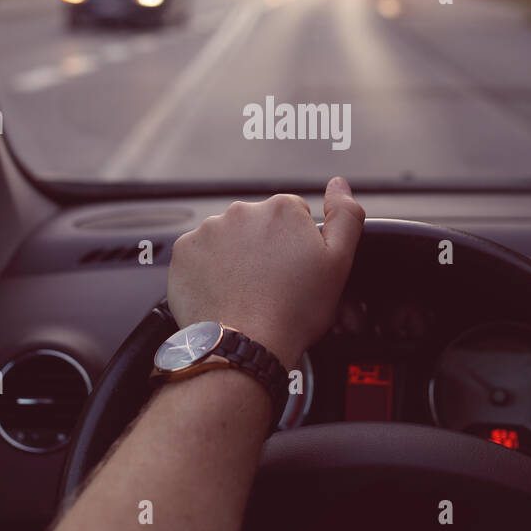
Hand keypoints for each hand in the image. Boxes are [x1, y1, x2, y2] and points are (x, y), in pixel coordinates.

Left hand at [167, 177, 365, 368]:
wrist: (244, 345)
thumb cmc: (293, 312)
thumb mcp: (338, 264)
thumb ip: (346, 216)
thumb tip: (340, 184)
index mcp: (282, 209)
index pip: (294, 217)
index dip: (298, 247)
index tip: (295, 272)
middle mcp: (242, 211)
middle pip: (259, 225)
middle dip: (265, 249)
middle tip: (272, 286)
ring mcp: (209, 231)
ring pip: (229, 239)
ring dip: (237, 258)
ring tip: (247, 293)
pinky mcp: (183, 252)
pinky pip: (200, 255)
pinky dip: (209, 270)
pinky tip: (224, 293)